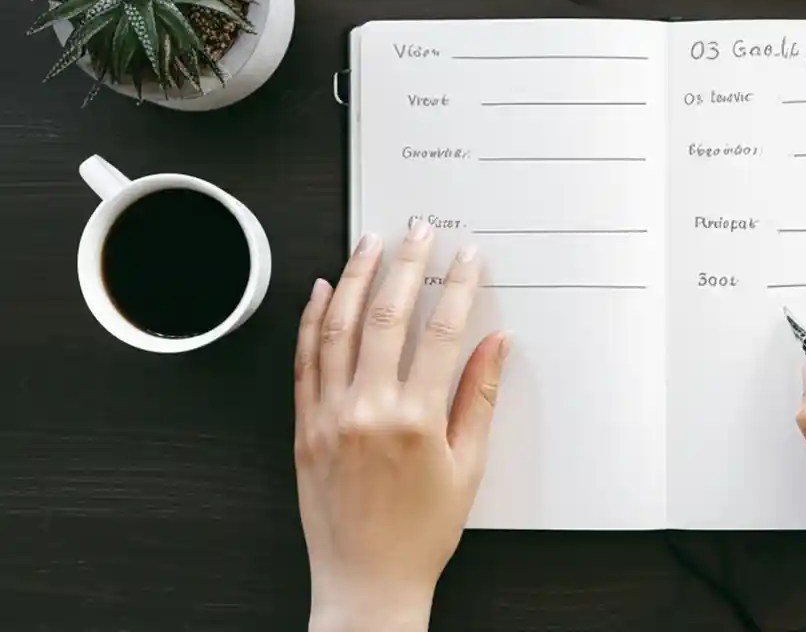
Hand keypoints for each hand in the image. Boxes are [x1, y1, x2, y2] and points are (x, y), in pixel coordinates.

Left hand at [294, 221, 508, 631]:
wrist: (366, 582)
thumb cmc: (422, 532)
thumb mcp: (467, 466)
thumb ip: (478, 398)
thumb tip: (496, 344)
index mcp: (417, 419)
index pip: (442, 332)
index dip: (457, 286)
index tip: (466, 257)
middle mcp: (368, 409)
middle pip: (387, 315)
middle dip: (405, 264)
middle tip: (418, 230)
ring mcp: (329, 415)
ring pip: (338, 327)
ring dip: (355, 277)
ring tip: (369, 242)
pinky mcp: (303, 427)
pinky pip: (304, 360)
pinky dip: (312, 319)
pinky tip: (322, 290)